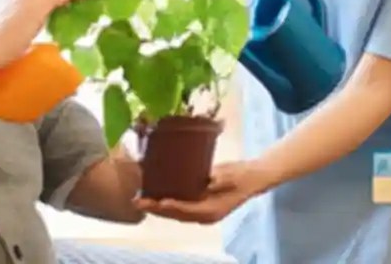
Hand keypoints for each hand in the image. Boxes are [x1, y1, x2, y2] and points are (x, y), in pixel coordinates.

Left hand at [133, 161, 269, 224]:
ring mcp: (201, 213)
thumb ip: (219, 180)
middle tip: (138, 201)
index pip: (187, 210)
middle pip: (176, 214)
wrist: (252, 177)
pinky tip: (155, 197)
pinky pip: (179, 208)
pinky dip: (166, 204)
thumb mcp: (231, 175)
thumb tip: (208, 181)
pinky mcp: (199, 206)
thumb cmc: (241, 175)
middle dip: (156, 208)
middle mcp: (204, 215)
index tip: (159, 201)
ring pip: (175, 213)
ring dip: (157, 208)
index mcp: (212, 210)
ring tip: (140, 200)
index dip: (172, 206)